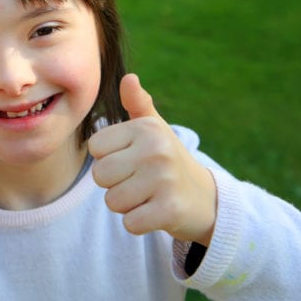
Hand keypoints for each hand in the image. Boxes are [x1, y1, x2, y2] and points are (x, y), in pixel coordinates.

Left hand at [89, 74, 216, 245]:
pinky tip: (155, 211)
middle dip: (114, 184)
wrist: (205, 198)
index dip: (108, 158)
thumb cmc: (167, 158)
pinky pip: (129, 223)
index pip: (95, 147)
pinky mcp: (169, 209)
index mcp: (146, 128)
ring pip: (112, 201)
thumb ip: (137, 103)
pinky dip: (138, 222)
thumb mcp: (154, 128)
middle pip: (100, 175)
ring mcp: (163, 180)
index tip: (130, 159)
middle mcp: (155, 150)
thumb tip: (128, 78)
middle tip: (139, 181)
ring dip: (126, 205)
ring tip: (147, 195)